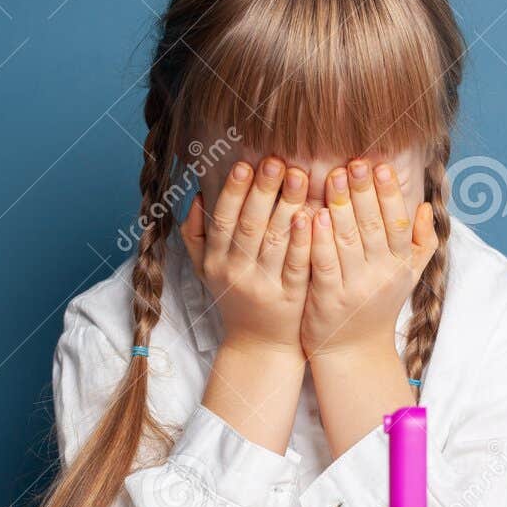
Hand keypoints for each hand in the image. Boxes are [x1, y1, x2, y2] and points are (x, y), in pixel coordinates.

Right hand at [180, 157, 311, 357]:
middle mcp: (236, 273)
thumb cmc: (235, 298)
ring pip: (274, 242)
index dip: (232, 192)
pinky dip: (303, 240)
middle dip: (262, 191)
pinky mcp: (290, 297)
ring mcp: (263, 286)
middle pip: (249, 226)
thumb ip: (196, 235)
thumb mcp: (206, 269)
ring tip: (299, 176)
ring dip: (286, 206)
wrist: (258, 345)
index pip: (222, 220)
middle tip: (276, 161)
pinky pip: (297, 265)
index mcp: (215, 261)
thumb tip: (197, 196)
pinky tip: (311, 216)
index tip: (244, 164)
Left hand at [301, 159, 436, 360]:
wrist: (354, 352)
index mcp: (401, 266)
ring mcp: (355, 288)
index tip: (380, 166)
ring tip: (332, 177)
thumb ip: (420, 242)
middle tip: (353, 162)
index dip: (389, 194)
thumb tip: (425, 206)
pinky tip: (312, 215)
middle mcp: (382, 276)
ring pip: (348, 241)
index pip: (397, 223)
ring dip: (341, 207)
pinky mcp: (328, 299)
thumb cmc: (377, 306)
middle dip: (363, 192)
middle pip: (373, 227)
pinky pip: (324, 264)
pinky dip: (319, 239)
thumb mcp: (407, 277)